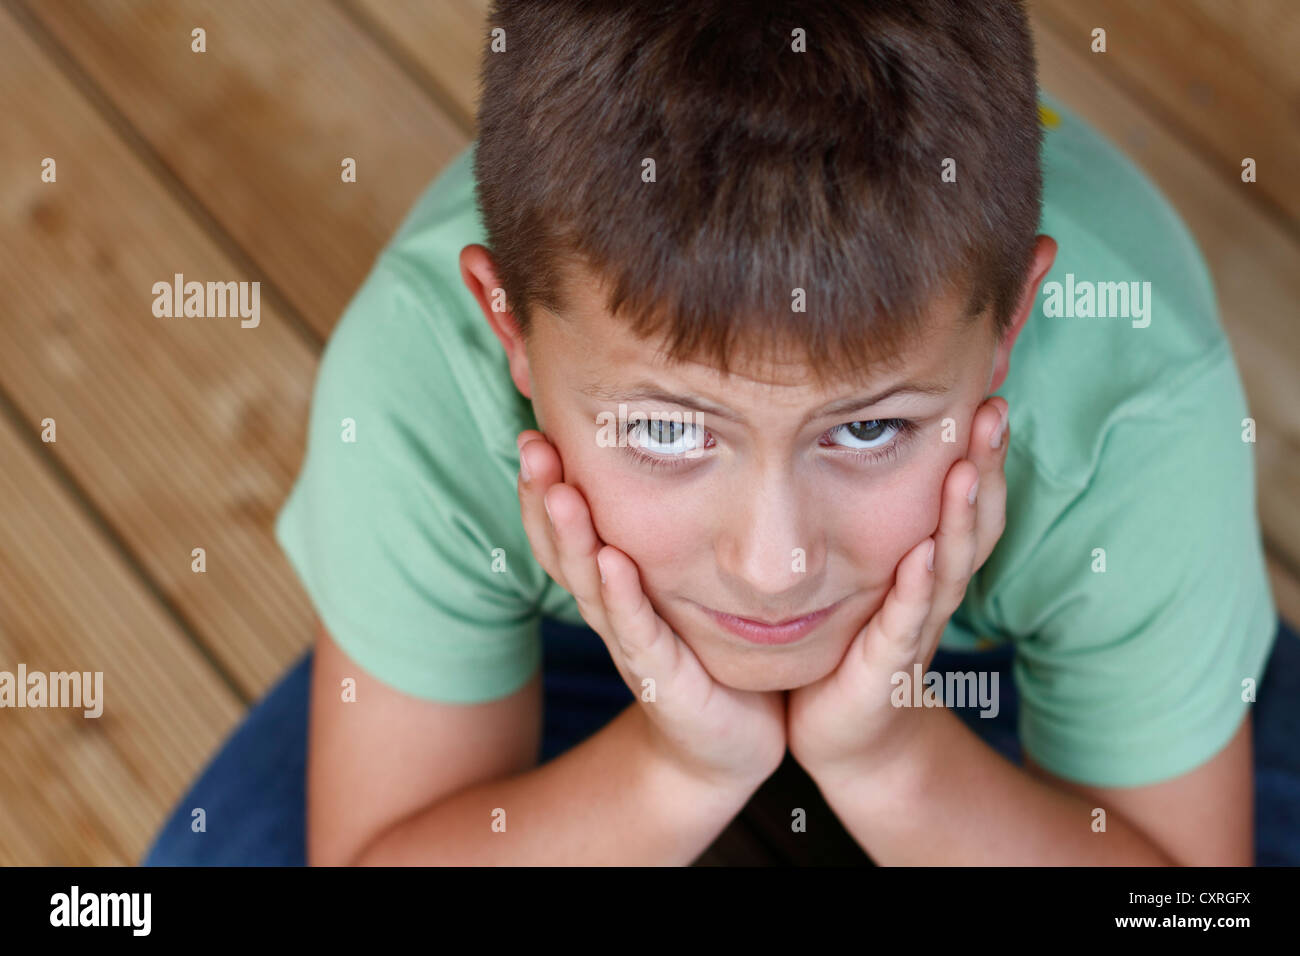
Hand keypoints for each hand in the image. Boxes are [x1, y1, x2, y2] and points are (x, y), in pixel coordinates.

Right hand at [516, 430, 787, 791]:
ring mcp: (630, 642)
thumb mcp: (680, 580)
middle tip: (532, 442)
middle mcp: (610, 607)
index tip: (535, 428)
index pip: (564, 525)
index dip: (544, 481)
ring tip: (560, 488)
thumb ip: (666, 528)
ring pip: (589, 582)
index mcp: (610, 581)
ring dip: (572, 536)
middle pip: (562, 545)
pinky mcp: (659, 675)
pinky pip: (636, 630)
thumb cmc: (704, 651)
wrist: (724, 742)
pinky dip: (622, 595)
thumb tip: (674, 444)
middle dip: (544, 494)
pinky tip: (613, 559)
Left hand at [786, 397, 1010, 785]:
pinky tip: (922, 555)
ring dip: (960, 518)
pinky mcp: (887, 668)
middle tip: (994, 408)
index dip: (982, 452)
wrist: (842, 732)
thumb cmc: (850, 642)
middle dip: (986, 467)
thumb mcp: (865, 570)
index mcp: (929, 566)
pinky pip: (906, 624)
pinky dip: (916, 590)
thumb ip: (873, 516)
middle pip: (974, 524)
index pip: (967, 501)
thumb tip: (859, 436)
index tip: (989, 394)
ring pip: (949, 568)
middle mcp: (932, 593)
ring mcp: (915, 630)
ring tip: (967, 468)